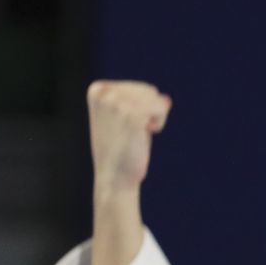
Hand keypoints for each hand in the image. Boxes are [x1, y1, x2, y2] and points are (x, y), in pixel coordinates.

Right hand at [87, 80, 171, 195]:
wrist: (115, 176)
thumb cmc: (122, 149)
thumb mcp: (124, 117)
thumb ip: (139, 102)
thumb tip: (167, 100)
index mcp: (98, 90)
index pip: (140, 88)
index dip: (140, 109)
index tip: (125, 125)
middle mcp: (104, 93)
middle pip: (150, 91)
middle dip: (148, 112)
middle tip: (132, 132)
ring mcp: (116, 103)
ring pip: (157, 99)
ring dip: (153, 118)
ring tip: (136, 134)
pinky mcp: (131, 114)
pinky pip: (162, 108)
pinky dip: (158, 124)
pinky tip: (143, 135)